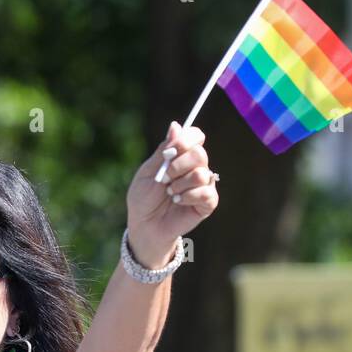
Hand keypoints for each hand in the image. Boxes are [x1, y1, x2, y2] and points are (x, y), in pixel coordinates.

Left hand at [125, 121, 219, 268]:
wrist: (144, 226)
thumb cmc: (144, 199)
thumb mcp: (148, 172)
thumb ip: (163, 151)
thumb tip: (176, 126)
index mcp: (181, 155)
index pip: (195, 136)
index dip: (186, 140)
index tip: (169, 152)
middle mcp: (195, 167)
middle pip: (200, 153)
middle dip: (179, 165)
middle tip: (165, 178)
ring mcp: (203, 185)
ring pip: (202, 173)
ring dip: (181, 183)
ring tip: (170, 193)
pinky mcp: (207, 203)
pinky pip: (206, 192)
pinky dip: (189, 196)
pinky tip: (178, 202)